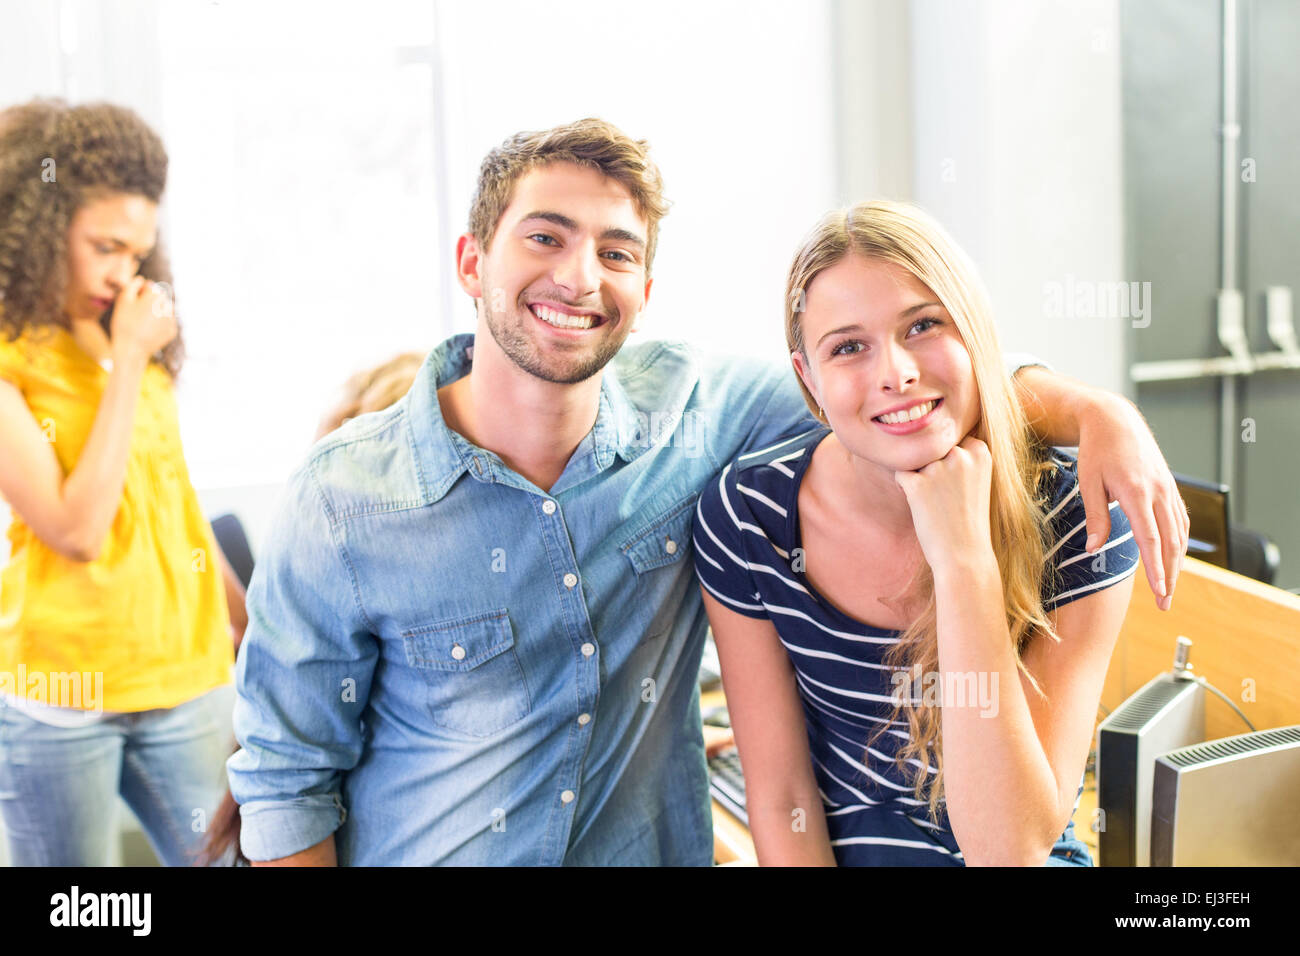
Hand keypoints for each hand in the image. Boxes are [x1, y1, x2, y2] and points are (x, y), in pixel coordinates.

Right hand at [109, 276, 176, 361]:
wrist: (131, 349)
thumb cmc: (124, 323)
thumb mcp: (123, 300)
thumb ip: (132, 285)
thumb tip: (141, 279)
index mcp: (156, 295)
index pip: (149, 287)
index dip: (139, 293)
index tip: (132, 302)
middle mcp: (167, 305)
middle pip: (158, 298)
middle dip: (148, 302)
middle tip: (136, 314)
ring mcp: (171, 319)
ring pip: (163, 310)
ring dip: (155, 312)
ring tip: (141, 322)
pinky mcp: (172, 331)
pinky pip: (166, 323)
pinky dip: (158, 324)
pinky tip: (147, 330)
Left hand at [894, 436, 994, 575]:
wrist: (964, 555)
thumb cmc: (968, 518)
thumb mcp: (976, 479)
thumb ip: (962, 455)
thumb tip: (930, 435)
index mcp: (980, 451)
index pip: (950, 438)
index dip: (948, 460)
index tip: (958, 483)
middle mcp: (960, 455)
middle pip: (931, 447)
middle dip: (932, 466)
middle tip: (945, 496)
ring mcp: (939, 468)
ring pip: (915, 459)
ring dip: (919, 477)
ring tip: (935, 502)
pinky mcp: (917, 484)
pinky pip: (900, 473)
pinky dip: (905, 486)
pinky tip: (920, 503)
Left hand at [1076, 393, 1188, 609]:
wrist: (1115, 421)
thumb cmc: (1096, 452)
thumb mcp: (1088, 483)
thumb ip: (1096, 518)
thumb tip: (1094, 550)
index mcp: (1137, 493)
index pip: (1152, 540)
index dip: (1156, 569)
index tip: (1160, 593)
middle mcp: (1159, 492)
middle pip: (1171, 543)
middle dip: (1170, 576)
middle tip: (1165, 604)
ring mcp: (1169, 490)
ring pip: (1179, 534)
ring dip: (1176, 563)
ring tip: (1169, 588)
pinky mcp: (1170, 488)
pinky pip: (1180, 520)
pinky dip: (1179, 543)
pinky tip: (1174, 559)